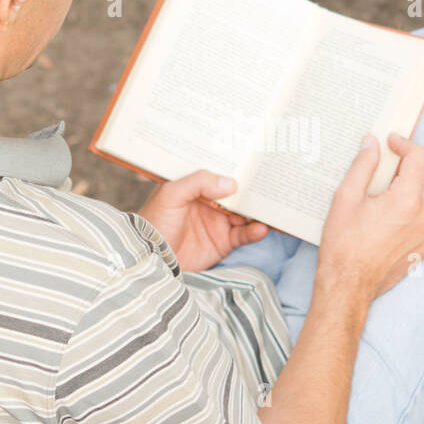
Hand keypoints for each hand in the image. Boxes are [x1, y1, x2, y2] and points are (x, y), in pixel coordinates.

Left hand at [137, 171, 268, 272]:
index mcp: (195, 188)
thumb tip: (230, 182)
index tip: (255, 162)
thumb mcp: (170, 195)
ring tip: (272, 207)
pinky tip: (260, 228)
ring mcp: (218, 222)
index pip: (219, 175)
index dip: (236, 169)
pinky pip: (244, 234)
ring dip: (258, 210)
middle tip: (271, 184)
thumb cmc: (153, 224)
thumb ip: (198, 183)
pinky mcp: (223, 242)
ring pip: (244, 213)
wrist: (151, 260)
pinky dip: (255, 231)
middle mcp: (209, 203)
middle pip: (237, 193)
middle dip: (253, 189)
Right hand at [317, 132, 423, 299]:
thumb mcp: (345, 198)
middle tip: (393, 161)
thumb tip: (372, 143)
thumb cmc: (344, 244)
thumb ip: (362, 166)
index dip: (405, 143)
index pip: (420, 157)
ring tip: (407, 181)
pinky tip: (418, 204)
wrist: (349, 283)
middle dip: (414, 159)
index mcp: (406, 199)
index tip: (390, 142)